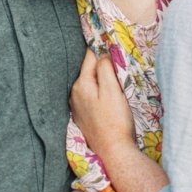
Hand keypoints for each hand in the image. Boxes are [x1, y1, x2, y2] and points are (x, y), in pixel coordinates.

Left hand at [70, 50, 136, 164]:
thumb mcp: (112, 91)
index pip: (90, 57)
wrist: (113, 152)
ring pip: (90, 83)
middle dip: (101, 63)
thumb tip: (102, 54)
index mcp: (82, 84)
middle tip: (116, 57)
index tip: (109, 39)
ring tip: (115, 75)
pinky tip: (108, 95)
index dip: (100, 47)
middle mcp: (75, 93)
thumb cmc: (115, 121)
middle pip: (89, 70)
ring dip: (101, 78)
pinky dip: (98, 91)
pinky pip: (90, 96)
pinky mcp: (83, 116)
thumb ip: (105, 69)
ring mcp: (77, 106)